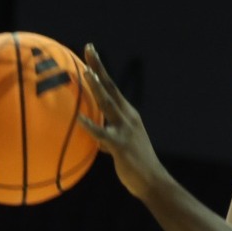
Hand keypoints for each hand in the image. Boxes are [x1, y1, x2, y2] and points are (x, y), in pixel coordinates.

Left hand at [78, 45, 172, 200]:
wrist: (153, 182)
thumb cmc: (136, 166)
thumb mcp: (121, 147)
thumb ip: (108, 139)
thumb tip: (96, 139)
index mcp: (128, 115)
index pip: (112, 88)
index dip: (101, 70)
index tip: (90, 53)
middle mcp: (128, 117)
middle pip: (111, 87)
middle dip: (98, 67)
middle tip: (88, 48)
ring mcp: (125, 130)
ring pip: (108, 104)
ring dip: (97, 87)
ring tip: (86, 72)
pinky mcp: (120, 145)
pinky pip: (101, 134)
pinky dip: (90, 126)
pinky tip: (79, 120)